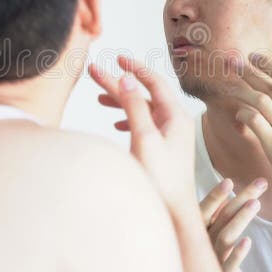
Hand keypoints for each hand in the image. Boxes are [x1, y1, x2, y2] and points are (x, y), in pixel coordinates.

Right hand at [89, 55, 196, 211]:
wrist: (174, 213)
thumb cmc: (162, 179)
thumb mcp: (144, 138)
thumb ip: (134, 107)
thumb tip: (127, 79)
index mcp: (176, 116)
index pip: (154, 82)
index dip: (134, 68)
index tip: (116, 58)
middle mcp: (175, 122)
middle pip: (144, 94)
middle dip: (120, 84)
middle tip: (95, 74)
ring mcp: (170, 136)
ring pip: (142, 110)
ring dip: (122, 102)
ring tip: (98, 98)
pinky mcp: (163, 149)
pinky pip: (144, 125)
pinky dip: (128, 119)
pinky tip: (116, 124)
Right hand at [200, 178, 266, 271]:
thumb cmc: (209, 255)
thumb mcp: (209, 233)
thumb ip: (215, 215)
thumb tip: (226, 189)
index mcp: (198, 230)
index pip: (205, 209)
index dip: (215, 196)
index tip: (229, 181)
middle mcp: (202, 242)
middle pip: (222, 218)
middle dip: (241, 198)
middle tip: (261, 183)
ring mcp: (211, 258)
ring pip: (225, 236)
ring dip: (240, 218)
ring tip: (256, 203)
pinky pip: (230, 264)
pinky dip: (237, 253)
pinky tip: (247, 241)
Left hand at [228, 53, 271, 211]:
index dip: (268, 64)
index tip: (254, 56)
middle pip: (270, 86)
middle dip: (248, 72)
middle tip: (231, 62)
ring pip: (259, 100)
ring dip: (241, 90)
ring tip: (229, 86)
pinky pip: (255, 122)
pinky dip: (244, 113)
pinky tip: (239, 114)